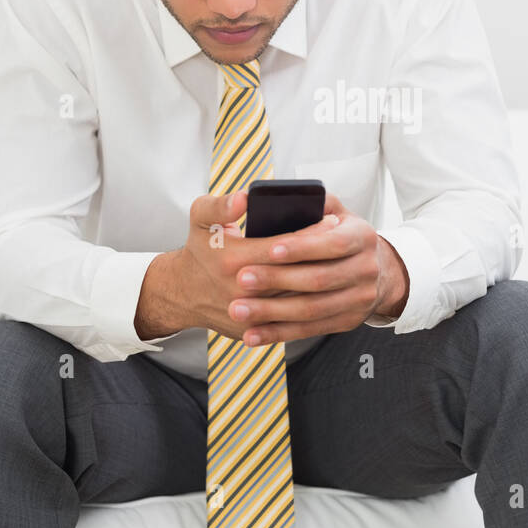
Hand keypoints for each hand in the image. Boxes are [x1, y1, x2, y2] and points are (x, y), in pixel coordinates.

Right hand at [138, 189, 321, 341]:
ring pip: (296, 298)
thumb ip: (220, 204)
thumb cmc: (200, 250)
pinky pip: (289, 318)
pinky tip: (324, 288)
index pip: (282, 246)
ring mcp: (248, 313)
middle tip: (343, 238)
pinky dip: (309, 303)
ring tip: (338, 261)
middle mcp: (241, 289)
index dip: (310, 233)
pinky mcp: (254, 329)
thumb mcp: (200, 219)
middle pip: (294, 273)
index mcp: (232, 259)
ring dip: (320, 280)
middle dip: (321, 255)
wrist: (184, 292)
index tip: (332, 221)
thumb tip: (245, 198)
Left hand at [228, 193, 409, 346]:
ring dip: (272, 313)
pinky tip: (253, 334)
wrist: (379, 270)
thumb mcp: (337, 211)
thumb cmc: (342, 235)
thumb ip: (314, 201)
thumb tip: (284, 196)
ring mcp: (360, 298)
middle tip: (241, 279)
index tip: (270, 249)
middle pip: (318, 279)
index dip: (301, 247)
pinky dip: (278, 333)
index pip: (332, 243)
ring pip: (312, 310)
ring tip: (239, 310)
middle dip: (277, 280)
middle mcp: (366, 269)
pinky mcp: (348, 321)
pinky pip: (310, 330)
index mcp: (362, 236)